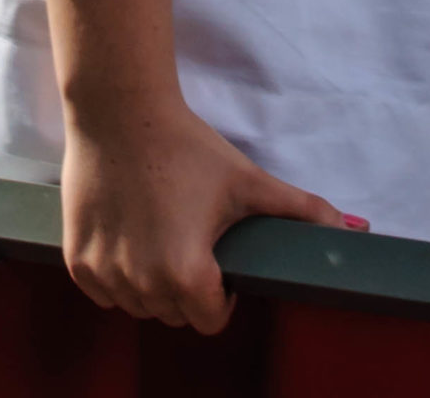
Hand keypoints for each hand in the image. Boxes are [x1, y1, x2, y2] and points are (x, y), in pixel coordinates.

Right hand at [59, 91, 345, 333]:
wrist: (118, 109)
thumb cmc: (185, 146)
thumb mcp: (245, 181)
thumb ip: (300, 210)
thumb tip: (353, 229)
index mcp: (187, 275)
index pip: (209, 320)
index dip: (219, 294)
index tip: (215, 261)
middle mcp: (143, 285)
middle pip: (174, 314)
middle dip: (186, 288)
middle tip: (188, 240)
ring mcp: (105, 274)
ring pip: (139, 306)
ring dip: (150, 284)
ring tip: (159, 235)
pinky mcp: (76, 260)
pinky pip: (104, 293)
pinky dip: (115, 276)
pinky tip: (128, 236)